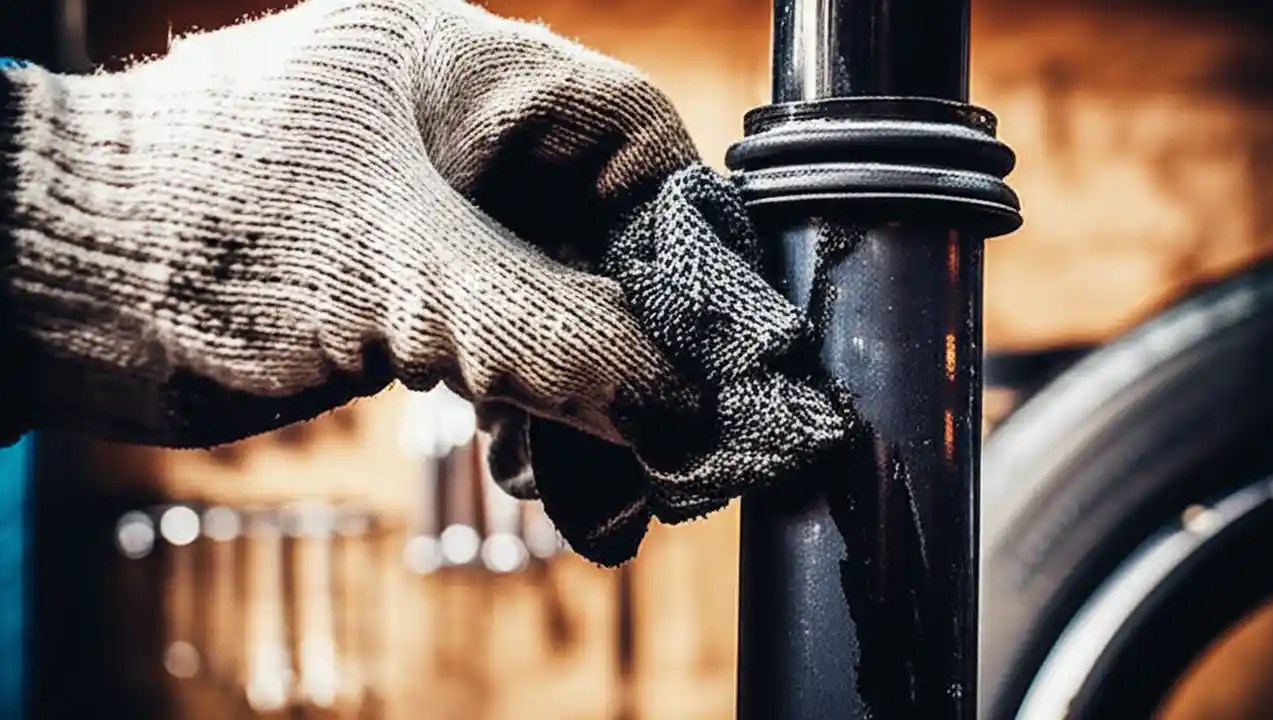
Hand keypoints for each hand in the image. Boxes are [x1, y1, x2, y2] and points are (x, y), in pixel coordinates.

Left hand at [2, 0, 697, 445]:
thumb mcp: (401, 282)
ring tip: (587, 492)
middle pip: (603, 240)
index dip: (687, 256)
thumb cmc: (196, 233)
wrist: (35, 286)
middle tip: (658, 459)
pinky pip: (498, 335)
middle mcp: (462, 131)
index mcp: (471, 73)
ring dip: (579, 399)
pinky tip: (526, 469)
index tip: (715, 363)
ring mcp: (430, 206)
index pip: (637, 149)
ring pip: (553, 300)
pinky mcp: (399, 275)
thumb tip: (681, 408)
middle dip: (631, 356)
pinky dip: (523, 404)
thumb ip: (553, 339)